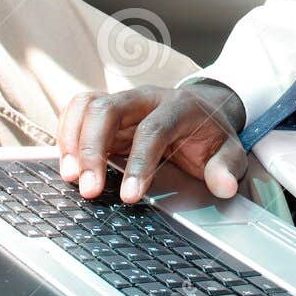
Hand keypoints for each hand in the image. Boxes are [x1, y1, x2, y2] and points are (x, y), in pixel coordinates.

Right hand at [58, 80, 246, 203]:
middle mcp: (145, 98)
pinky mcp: (106, 110)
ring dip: (73, 140)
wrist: (203, 109)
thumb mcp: (229, 150)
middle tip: (88, 189)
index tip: (129, 196)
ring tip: (70, 177)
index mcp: (177, 107)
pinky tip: (68, 162)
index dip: (139, 163)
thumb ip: (226, 167)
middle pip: (109, 109)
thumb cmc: (211, 134)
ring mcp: (123, 101)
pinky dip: (66, 133)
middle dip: (93, 149)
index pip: (153, 130)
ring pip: (88, 105)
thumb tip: (224, 186)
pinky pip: (78, 109)